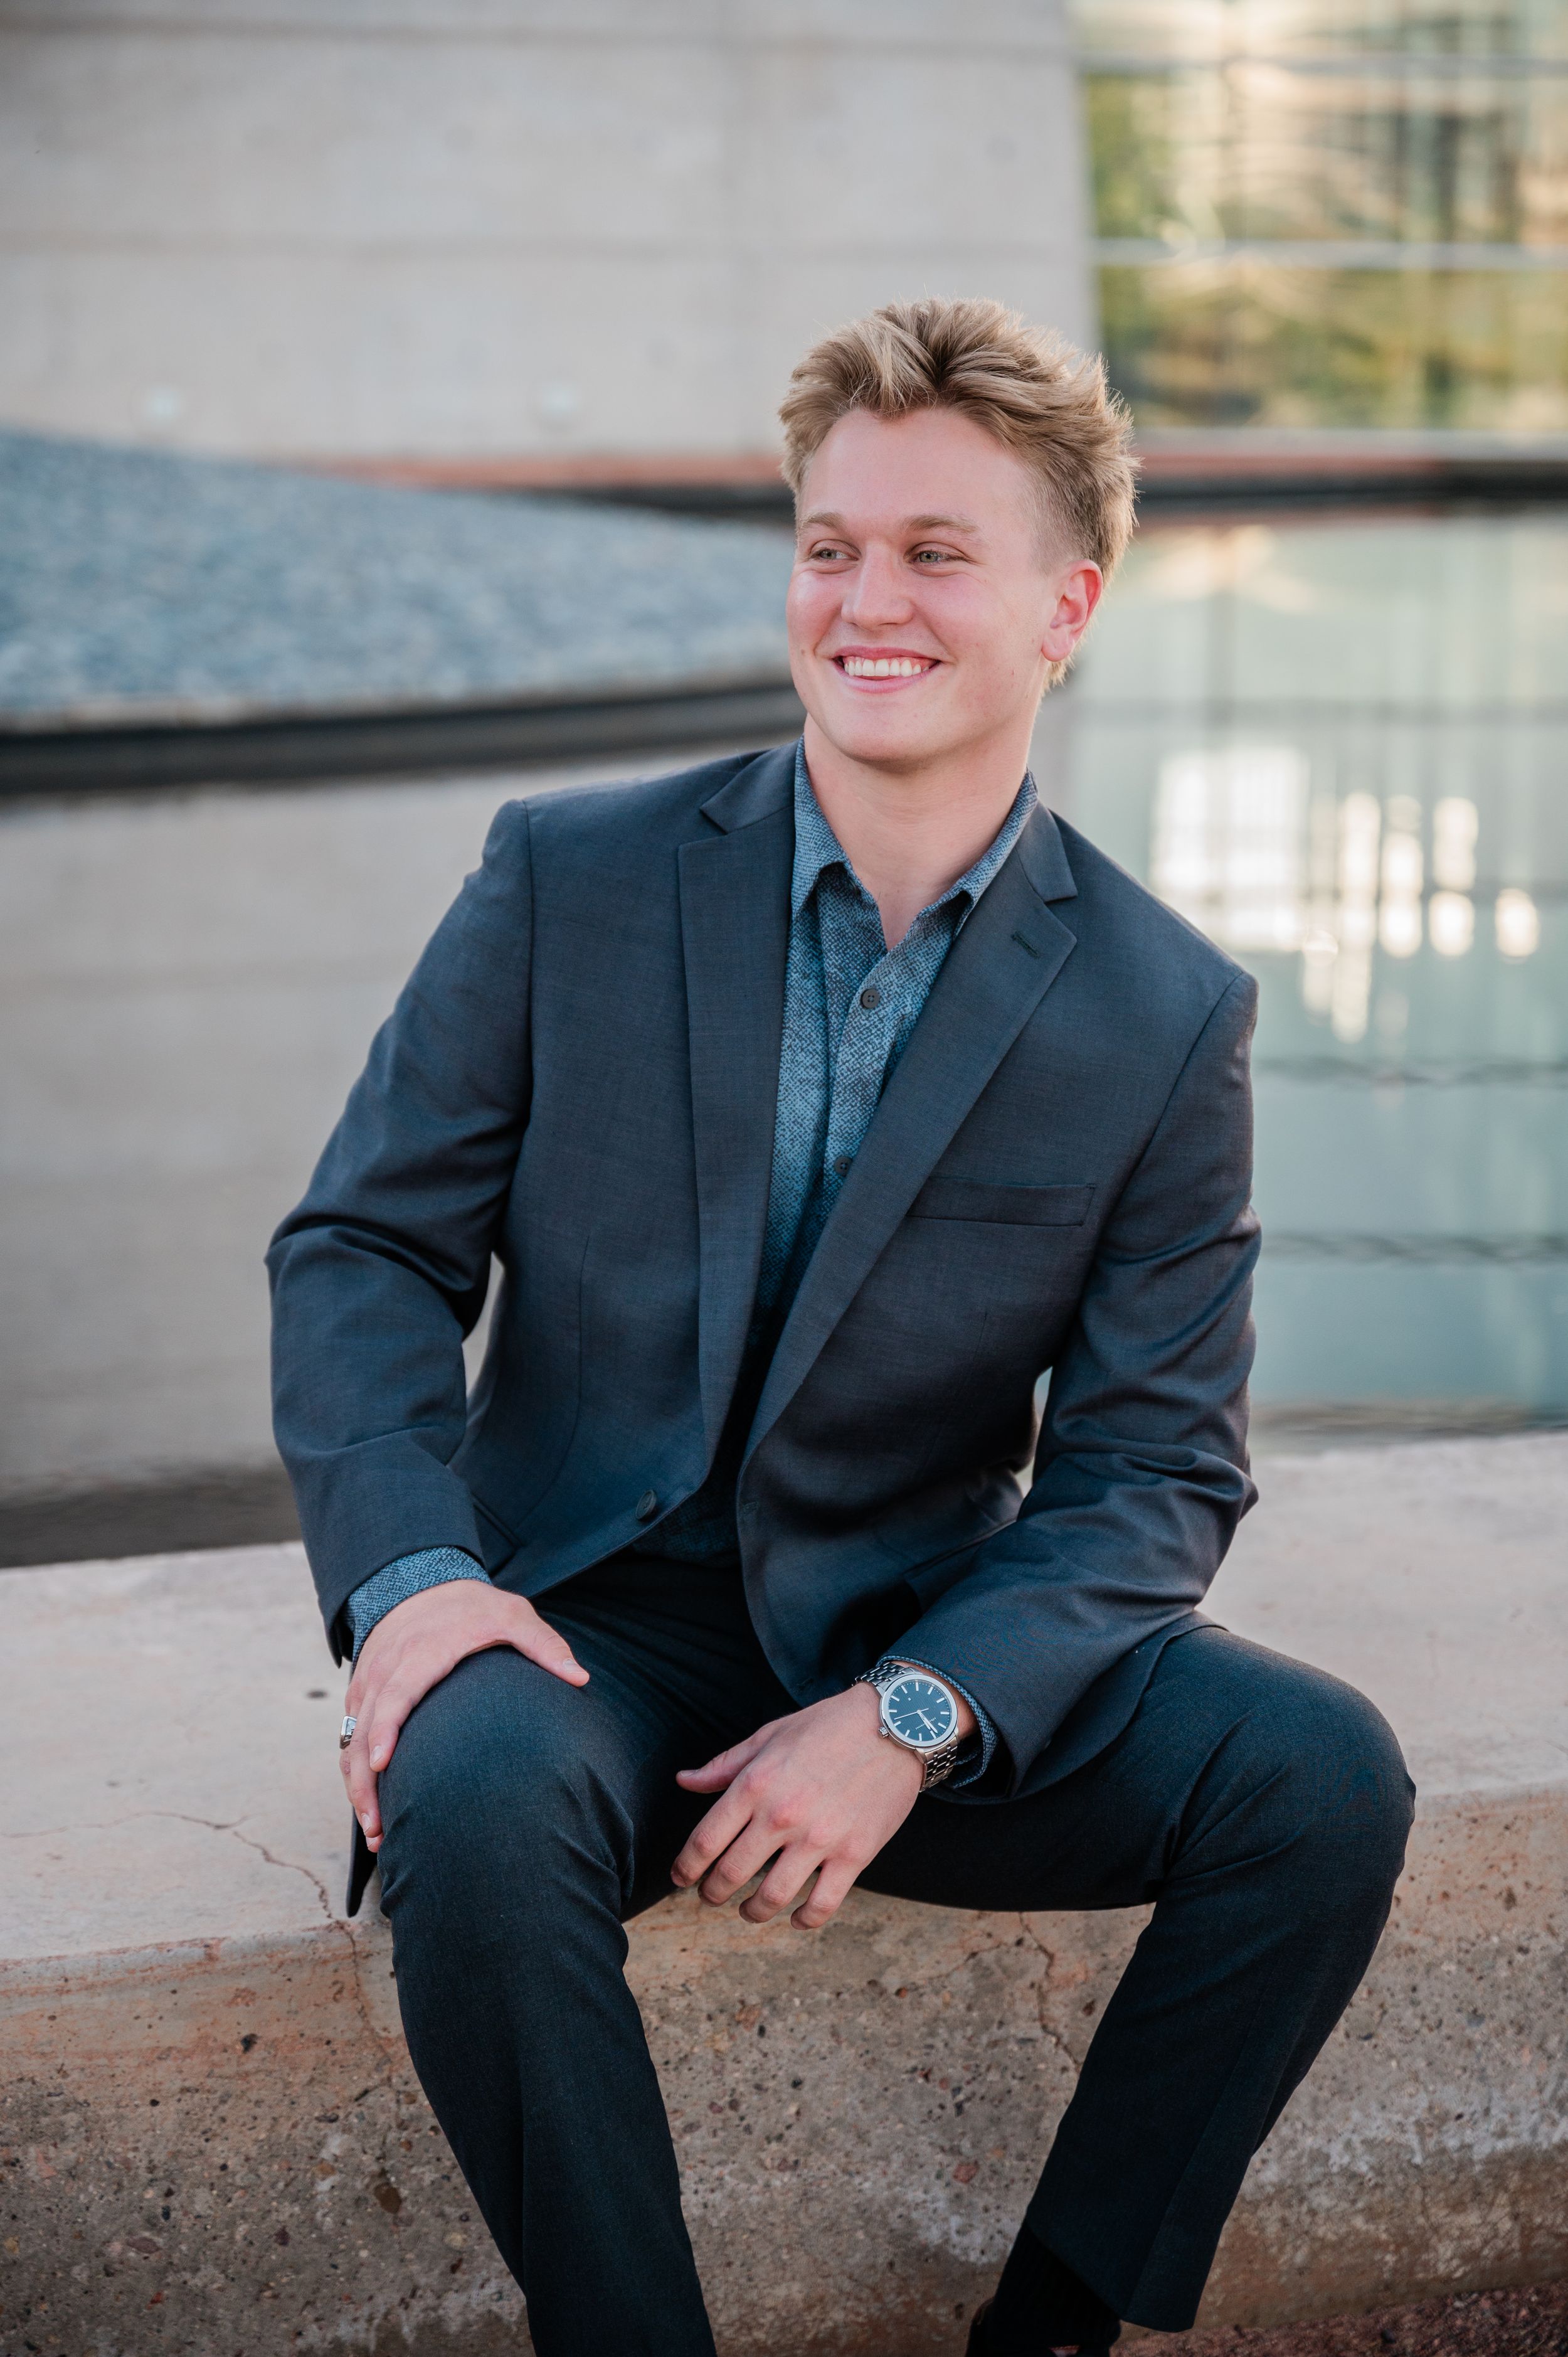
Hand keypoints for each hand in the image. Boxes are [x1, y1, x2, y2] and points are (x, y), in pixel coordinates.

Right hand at [340, 1581, 586, 1850]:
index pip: (397, 1693)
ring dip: (357, 1785)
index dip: (386, 1730)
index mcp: (423, 1651)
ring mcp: (369, 1681)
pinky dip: (354, 1769)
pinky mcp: (361, 1691)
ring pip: (351, 1738)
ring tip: (374, 1831)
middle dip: (365, 1781)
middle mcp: (387, 1668)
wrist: (421, 1582)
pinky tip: (369, 1804)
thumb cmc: (473, 1606)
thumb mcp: (513, 1615)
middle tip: (377, 1828)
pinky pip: (350, 1734)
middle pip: (365, 1729)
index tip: (383, 1766)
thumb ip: (544, 1646)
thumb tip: (581, 1678)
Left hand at [671, 1684, 927, 1931]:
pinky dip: (803, 1920)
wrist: (896, 1725)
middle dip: (712, 1893)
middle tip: (710, 1896)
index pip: (705, 1841)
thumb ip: (724, 1765)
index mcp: (756, 1784)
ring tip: (748, 1910)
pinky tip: (795, 1917)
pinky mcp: (854, 1855)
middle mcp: (783, 1816)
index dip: (685, 1868)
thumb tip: (684, 1781)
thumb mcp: (770, 1735)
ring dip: (752, 1912)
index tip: (680, 1877)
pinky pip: (822, 1905)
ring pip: (772, 1898)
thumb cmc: (829, 1726)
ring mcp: (820, 1839)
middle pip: (731, 1875)